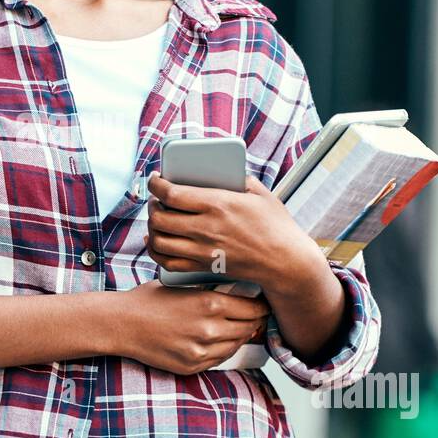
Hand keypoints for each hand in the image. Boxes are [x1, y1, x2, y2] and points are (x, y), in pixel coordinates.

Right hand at [115, 280, 271, 375]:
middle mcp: (210, 329)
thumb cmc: (150, 300)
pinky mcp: (192, 366)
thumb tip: (239, 294)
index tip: (263, 304)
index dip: (262, 306)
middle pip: (249, 328)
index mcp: (210, 304)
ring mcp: (201, 351)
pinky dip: (223, 349)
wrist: (122, 324)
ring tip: (239, 327)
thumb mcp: (184, 287)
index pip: (254, 309)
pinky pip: (220, 359)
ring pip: (236, 345)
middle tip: (257, 315)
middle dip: (254, 321)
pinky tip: (219, 340)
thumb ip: (212, 292)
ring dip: (240, 335)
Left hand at [145, 170, 319, 298]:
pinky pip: (168, 262)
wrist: (285, 262)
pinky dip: (156, 252)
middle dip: (151, 206)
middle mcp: (206, 228)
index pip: (171, 193)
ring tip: (157, 219)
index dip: (155, 184)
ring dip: (152, 227)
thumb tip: (225, 170)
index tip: (154, 179)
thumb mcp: (260, 193)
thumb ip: (239, 179)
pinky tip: (157, 242)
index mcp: (218, 204)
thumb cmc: (276, 226)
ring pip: (159, 240)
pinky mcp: (204, 266)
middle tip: (156, 200)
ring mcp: (203, 250)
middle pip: (159, 217)